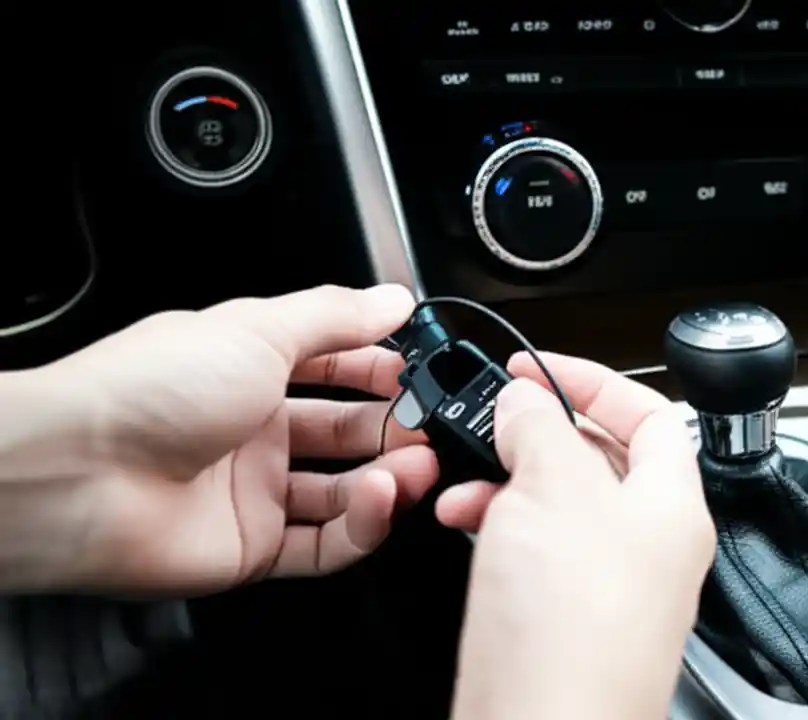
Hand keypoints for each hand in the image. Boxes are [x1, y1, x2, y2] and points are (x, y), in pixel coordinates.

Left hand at [0, 284, 452, 594]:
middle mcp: (253, 430)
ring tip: (417, 466)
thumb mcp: (257, 329)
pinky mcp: (254, 547)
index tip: (421, 368)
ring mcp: (254, 491)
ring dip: (390, 477)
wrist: (78, 474)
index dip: (381, 366)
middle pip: (348, 431)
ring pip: (345, 491)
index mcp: (249, 369)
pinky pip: (326, 544)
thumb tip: (393, 298)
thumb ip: (336, 317)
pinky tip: (381, 502)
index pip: (336, 366)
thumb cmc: (147, 391)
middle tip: (430, 423)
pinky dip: (363, 527)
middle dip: (395, 425)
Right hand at [446, 353, 715, 719]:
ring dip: (509, 482)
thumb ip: (540, 430)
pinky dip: (499, 529)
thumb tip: (527, 401)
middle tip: (495, 422)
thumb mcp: (552, 492)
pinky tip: (467, 525)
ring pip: (559, 507)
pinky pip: (535, 553)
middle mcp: (650, 548)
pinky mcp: (565, 622)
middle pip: (602, 460)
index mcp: (672, 507)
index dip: (592, 380)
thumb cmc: (571, 634)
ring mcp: (608, 588)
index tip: (537, 368)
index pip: (651, 414)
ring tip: (468, 482)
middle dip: (540, 435)